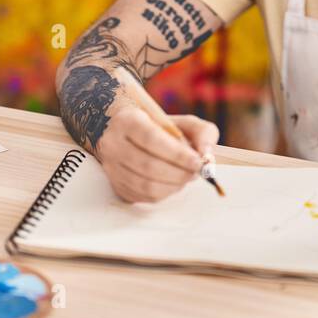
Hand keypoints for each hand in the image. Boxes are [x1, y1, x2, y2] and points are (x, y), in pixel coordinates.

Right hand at [95, 101, 219, 203]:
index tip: (198, 162)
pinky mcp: (115, 185)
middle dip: (179, 173)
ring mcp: (111, 167)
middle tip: (196, 172)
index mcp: (128, 120)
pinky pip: (142, 196)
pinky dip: (163, 193)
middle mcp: (113, 144)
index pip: (152, 139)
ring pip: (145, 185)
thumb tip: (206, 156)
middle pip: (148, 165)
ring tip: (186, 177)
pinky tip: (172, 183)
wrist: (127, 133)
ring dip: (173, 186)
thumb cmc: (160, 127)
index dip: (177, 154)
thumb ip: (202, 132)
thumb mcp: (182, 121)